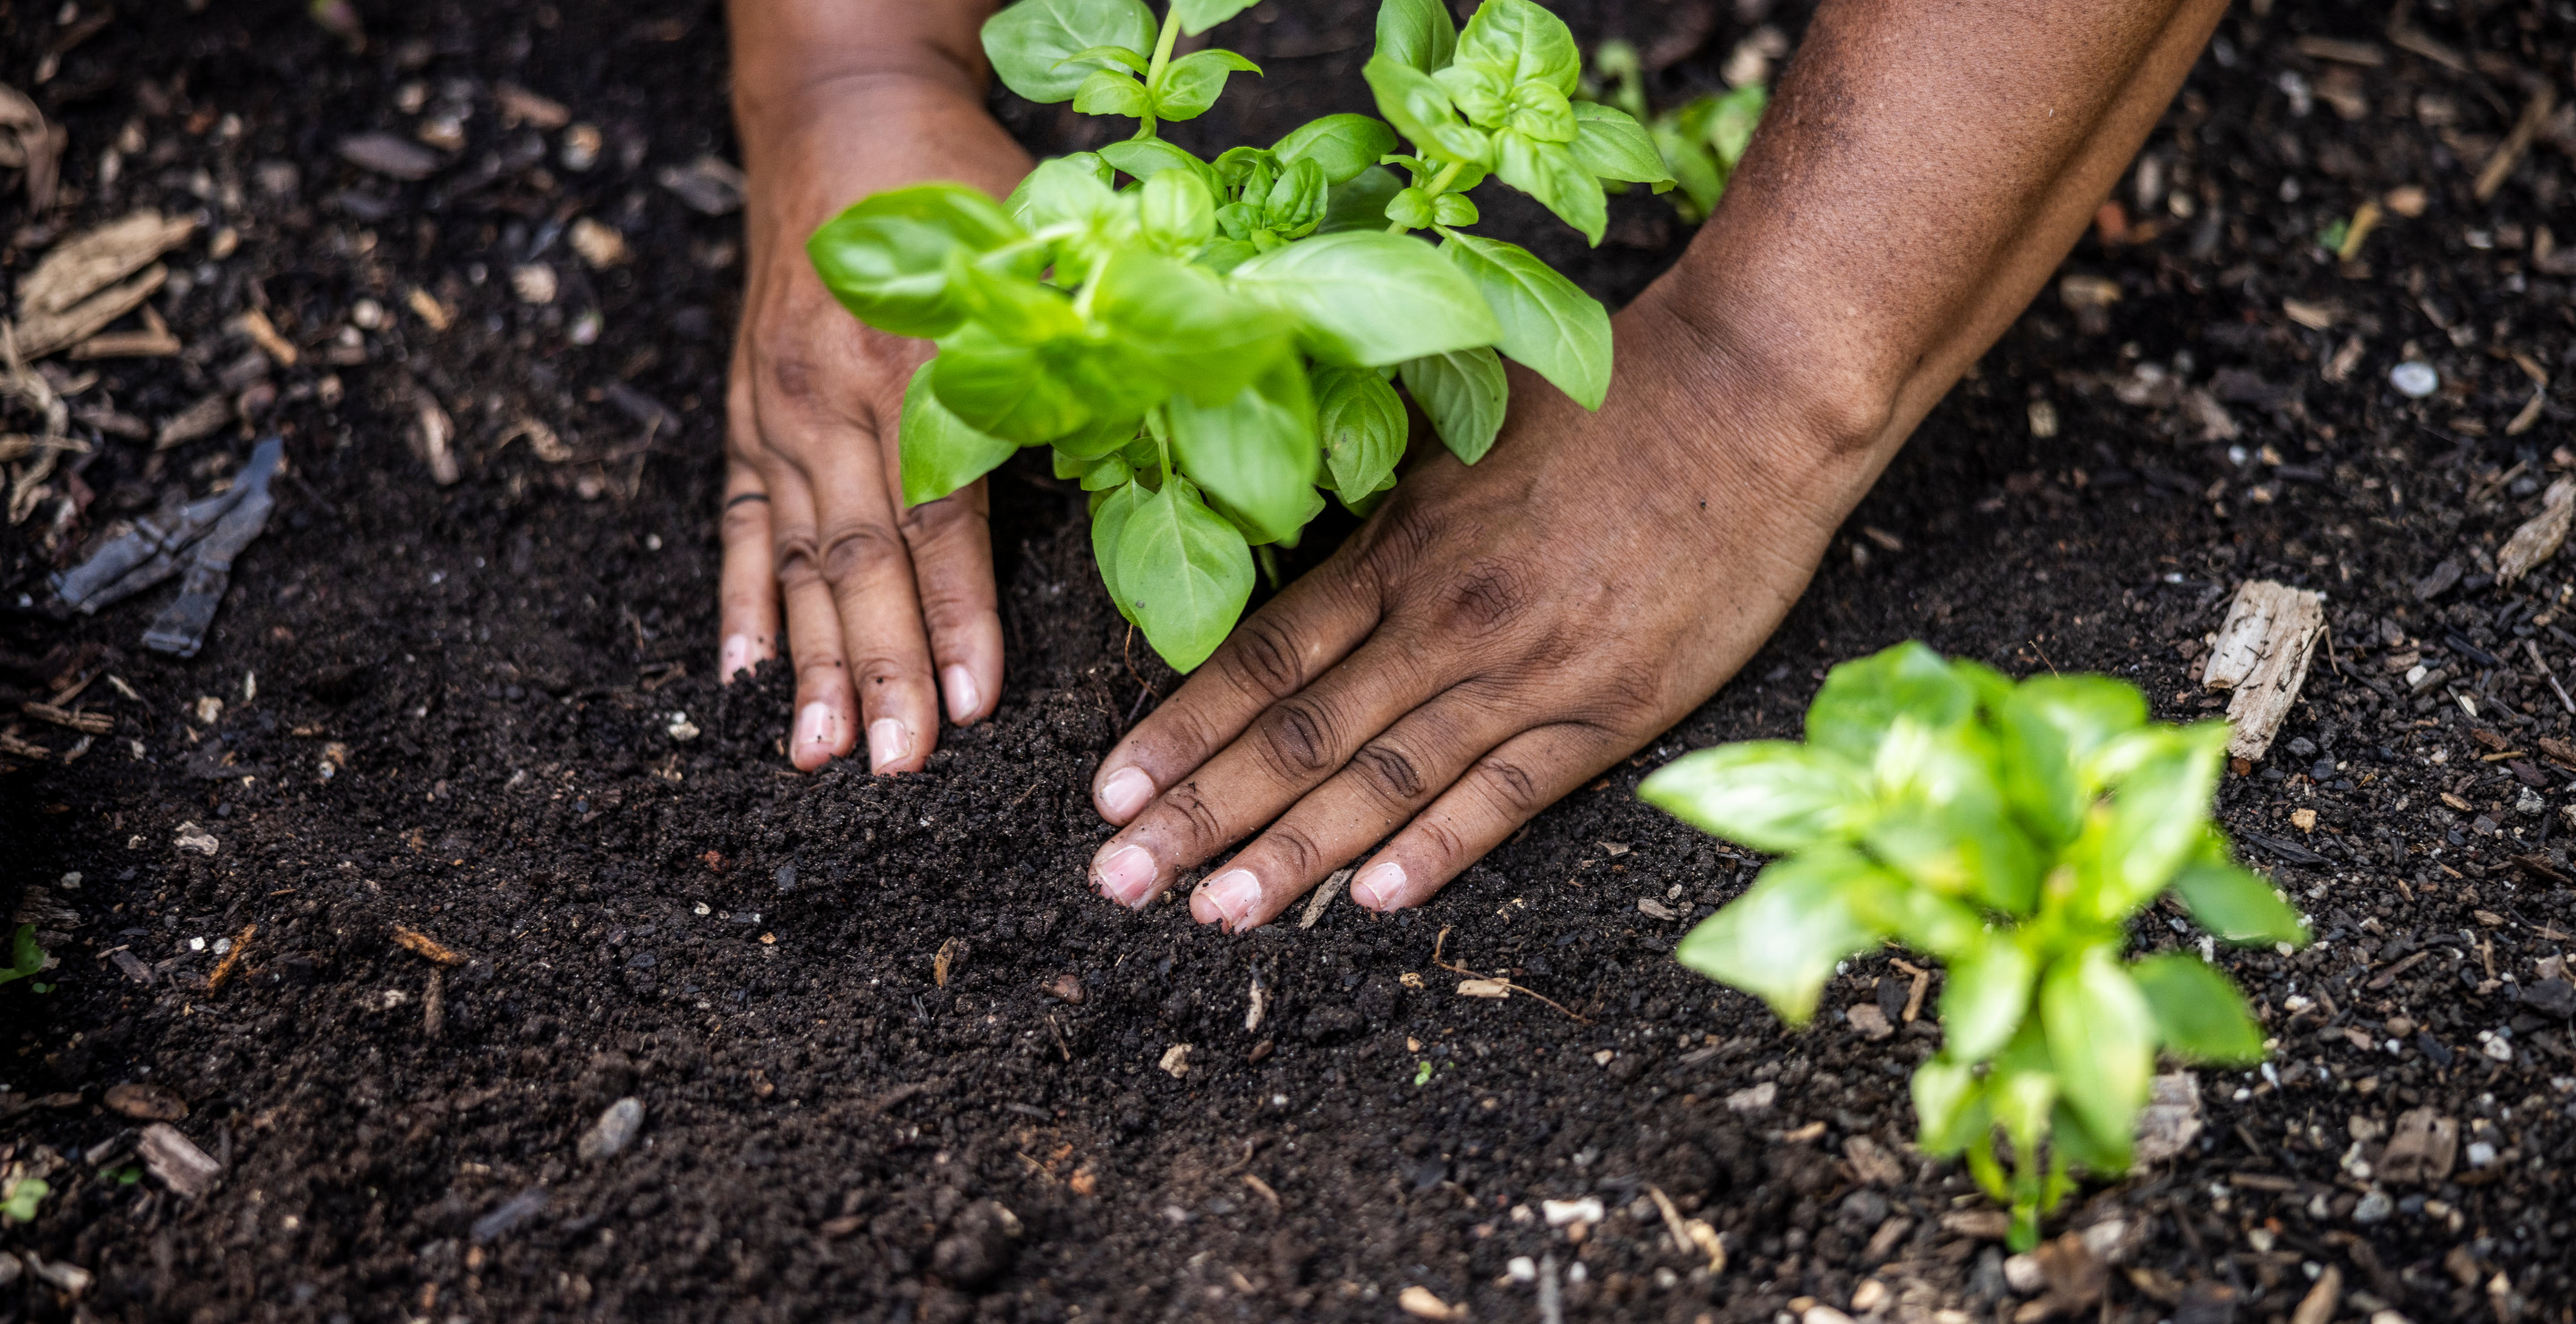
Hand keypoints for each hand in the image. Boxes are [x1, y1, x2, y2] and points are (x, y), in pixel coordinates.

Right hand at [718, 72, 1029, 770]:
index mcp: (919, 360)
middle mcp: (832, 391)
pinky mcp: (746, 407)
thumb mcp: (1040, 249)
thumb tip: (1143, 469)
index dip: (958, 614)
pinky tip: (737, 675)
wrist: (837, 105)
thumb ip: (1077, 360)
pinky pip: (740, 519)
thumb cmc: (960, 181)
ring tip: (818, 751)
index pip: (941, 516)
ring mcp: (778, 404)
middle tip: (895, 765)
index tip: (975, 704)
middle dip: (880, 669)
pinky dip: (738, 599)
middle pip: (859, 556)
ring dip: (809, 660)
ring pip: (797, 555)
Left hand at [1080, 290, 1888, 928]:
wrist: (1750, 401)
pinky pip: (1507, 796)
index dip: (1179, 732)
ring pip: (1385, 780)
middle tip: (1118, 881)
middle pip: (1297, 735)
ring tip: (1215, 914)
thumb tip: (1274, 516)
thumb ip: (1369, 496)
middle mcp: (1444, 619)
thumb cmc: (1602, 400)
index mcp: (1398, 547)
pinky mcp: (1609, 711)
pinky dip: (1438, 849)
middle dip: (1199, 816)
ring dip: (1294, 854)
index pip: (1259, 659)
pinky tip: (1374, 901)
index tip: (1107, 795)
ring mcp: (1526, 672)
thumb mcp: (1456, 428)